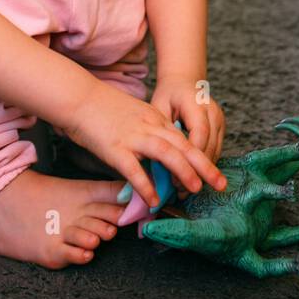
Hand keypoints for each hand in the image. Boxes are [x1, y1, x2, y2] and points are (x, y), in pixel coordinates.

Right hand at [62, 79, 227, 211]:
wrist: (78, 96)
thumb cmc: (102, 107)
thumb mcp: (134, 114)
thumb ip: (149, 131)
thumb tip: (159, 154)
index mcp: (155, 118)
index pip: (185, 138)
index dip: (201, 156)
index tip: (214, 173)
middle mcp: (149, 125)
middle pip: (184, 145)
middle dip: (205, 166)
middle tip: (221, 184)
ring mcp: (133, 136)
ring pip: (166, 153)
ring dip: (183, 172)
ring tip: (195, 190)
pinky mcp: (115, 148)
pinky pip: (134, 169)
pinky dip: (146, 186)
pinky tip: (154, 201)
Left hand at [150, 76, 225, 198]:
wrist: (185, 81)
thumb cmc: (168, 95)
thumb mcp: (159, 107)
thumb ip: (160, 131)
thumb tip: (154, 161)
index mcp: (195, 103)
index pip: (198, 135)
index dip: (189, 159)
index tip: (177, 178)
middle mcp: (212, 111)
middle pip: (209, 146)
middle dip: (196, 171)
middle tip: (182, 191)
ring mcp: (219, 119)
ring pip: (215, 151)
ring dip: (202, 172)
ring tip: (186, 190)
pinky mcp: (221, 127)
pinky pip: (216, 150)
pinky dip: (205, 165)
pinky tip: (193, 178)